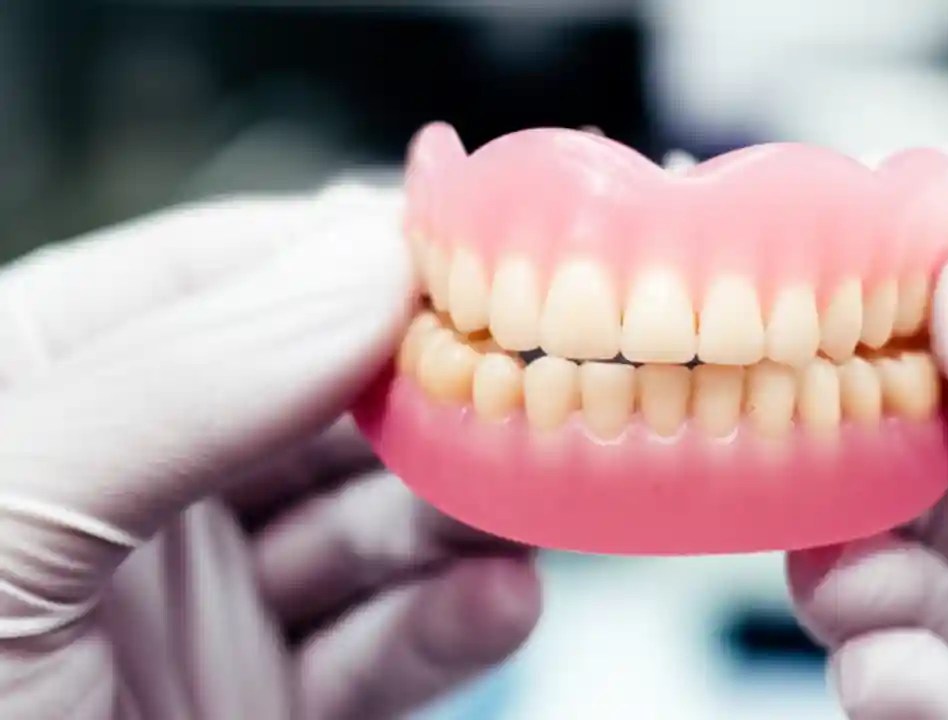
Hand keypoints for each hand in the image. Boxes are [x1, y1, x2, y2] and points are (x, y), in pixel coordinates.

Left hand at [0, 185, 540, 718]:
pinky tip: (500, 600)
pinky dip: (454, 624)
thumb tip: (367, 258)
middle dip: (434, 390)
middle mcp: (133, 491)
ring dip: (465, 507)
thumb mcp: (1, 524)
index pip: (220, 278)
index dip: (350, 251)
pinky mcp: (265, 708)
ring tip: (540, 491)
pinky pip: (385, 651)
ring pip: (375, 522)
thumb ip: (183, 382)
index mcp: (41, 392)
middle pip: (326, 400)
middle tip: (544, 377)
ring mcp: (204, 605)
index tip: (480, 246)